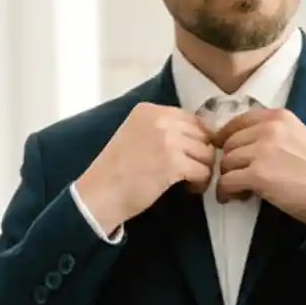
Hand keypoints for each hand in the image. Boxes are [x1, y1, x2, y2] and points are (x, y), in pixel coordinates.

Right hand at [76, 103, 215, 233]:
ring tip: (190, 181)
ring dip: (204, 168)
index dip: (196, 138)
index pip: (190, 118)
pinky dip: (200, 182)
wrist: (99, 194)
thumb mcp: (136, 135)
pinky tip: (189, 188)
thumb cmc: (116, 170)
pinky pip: (203, 170)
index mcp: (149, 110)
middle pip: (201, 133)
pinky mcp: (174, 163)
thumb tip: (197, 135)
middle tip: (193, 170)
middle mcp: (159, 119)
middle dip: (202, 153)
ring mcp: (167, 140)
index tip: (190, 154)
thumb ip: (162, 129)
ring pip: (206, 152)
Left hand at [214, 108, 305, 225]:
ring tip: (240, 189)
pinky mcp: (257, 174)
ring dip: (228, 177)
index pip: (238, 121)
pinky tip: (234, 197)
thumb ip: (272, 133)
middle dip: (230, 161)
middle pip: (230, 143)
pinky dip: (226, 192)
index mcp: (278, 116)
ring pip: (226, 162)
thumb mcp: (298, 136)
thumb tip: (243, 143)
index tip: (224, 150)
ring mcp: (261, 150)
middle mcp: (268, 128)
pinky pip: (227, 181)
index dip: (227, 137)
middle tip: (238, 177)